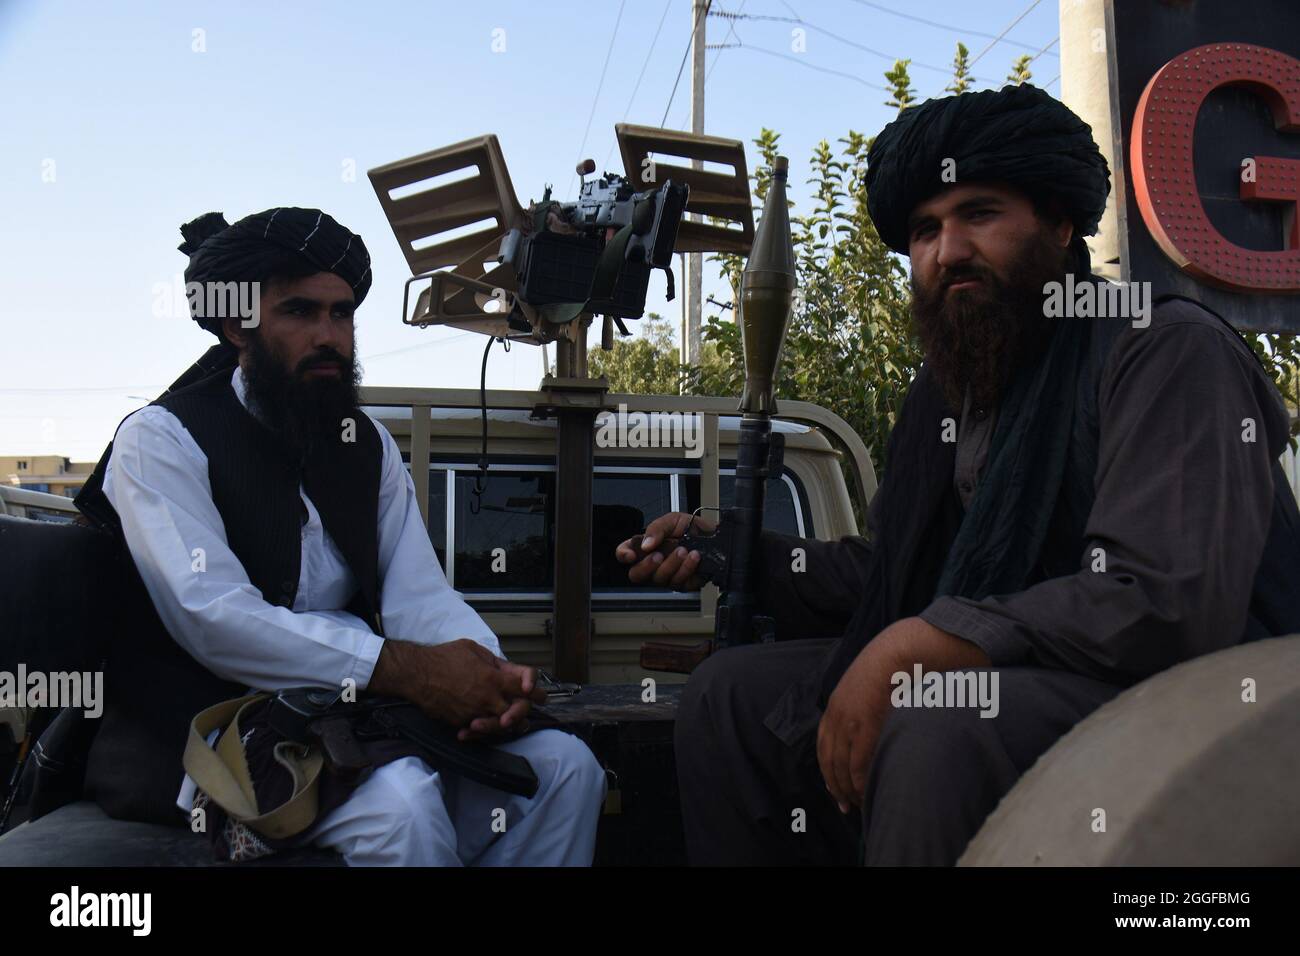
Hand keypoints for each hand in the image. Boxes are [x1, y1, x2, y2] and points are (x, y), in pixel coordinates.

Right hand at [370, 638, 545, 729]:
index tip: (535, 692)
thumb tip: (510, 672)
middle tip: (525, 709)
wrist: (417, 674)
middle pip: (518, 712)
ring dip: (508, 724)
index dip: (536, 691)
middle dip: (525, 711)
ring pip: (502, 726)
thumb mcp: (475, 650)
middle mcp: (489, 699)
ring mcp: (476, 713)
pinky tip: (481, 727)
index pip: (526, 689)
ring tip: (510, 722)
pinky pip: (479, 732)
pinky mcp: (462, 723)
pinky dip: (483, 731)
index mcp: (495, 679)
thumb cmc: (445, 657)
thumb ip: (497, 663)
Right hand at [615, 511, 715, 590]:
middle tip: (659, 554)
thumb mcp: (673, 520)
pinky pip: (679, 583)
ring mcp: (667, 575)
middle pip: (636, 575)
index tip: (630, 555)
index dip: (623, 555)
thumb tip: (645, 544)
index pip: (625, 553)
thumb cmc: (693, 528)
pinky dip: (687, 569)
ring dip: (672, 564)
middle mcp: (654, 563)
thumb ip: (656, 528)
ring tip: (684, 550)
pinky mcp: (683, 584)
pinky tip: (694, 558)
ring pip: (660, 579)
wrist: (716, 537)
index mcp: (646, 546)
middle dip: (647, 565)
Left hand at [817, 636, 895, 813]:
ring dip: (848, 788)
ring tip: (858, 804)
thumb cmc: (891, 669)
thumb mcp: (865, 688)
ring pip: (841, 765)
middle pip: (828, 761)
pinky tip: (865, 793)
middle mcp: (836, 715)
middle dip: (835, 787)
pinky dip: (859, 781)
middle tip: (845, 806)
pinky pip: (857, 762)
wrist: (900, 651)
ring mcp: (849, 721)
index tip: (834, 790)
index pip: (823, 747)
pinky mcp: (865, 725)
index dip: (827, 772)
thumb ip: (861, 710)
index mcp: (834, 707)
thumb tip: (868, 731)